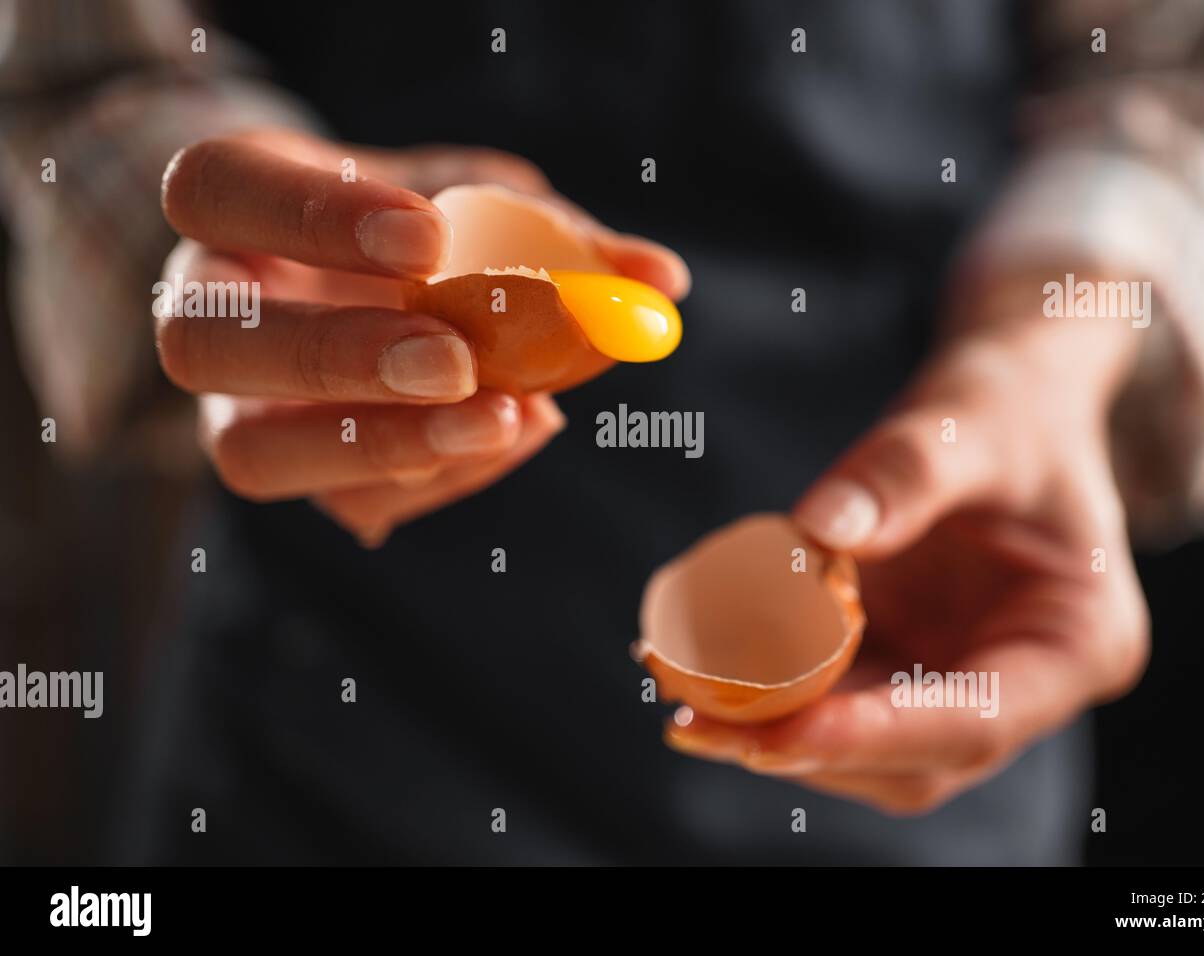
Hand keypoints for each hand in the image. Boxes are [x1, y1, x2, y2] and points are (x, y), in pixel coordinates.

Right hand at [155, 127, 688, 544]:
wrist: (360, 284)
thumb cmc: (415, 228)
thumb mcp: (472, 202)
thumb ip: (559, 235)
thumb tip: (661, 280)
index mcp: (232, 207)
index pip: (215, 190)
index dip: (311, 218)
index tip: (426, 239)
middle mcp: (208, 311)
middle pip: (206, 342)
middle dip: (338, 357)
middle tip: (455, 361)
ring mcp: (238, 407)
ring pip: (252, 454)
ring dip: (385, 448)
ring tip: (505, 420)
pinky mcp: (298, 478)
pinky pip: (346, 503)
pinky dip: (438, 480)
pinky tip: (509, 434)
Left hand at [666, 316, 1149, 813]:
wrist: (1004, 403)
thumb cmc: (1007, 409)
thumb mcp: (969, 422)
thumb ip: (904, 473)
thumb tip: (818, 530)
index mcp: (1078, 642)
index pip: (976, 720)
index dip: (874, 736)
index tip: (777, 733)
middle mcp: (1021, 684)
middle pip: (913, 760)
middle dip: (805, 750)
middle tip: (698, 724)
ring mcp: (959, 682)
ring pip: (865, 747)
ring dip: (774, 734)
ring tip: (682, 702)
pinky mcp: (904, 666)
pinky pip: (835, 697)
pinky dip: (771, 692)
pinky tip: (700, 666)